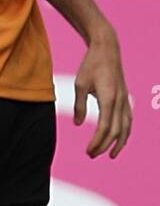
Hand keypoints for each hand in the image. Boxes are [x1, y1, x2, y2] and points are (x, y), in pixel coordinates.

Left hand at [74, 33, 131, 158]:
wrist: (107, 49)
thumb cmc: (91, 65)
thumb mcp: (80, 85)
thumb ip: (79, 106)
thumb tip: (77, 124)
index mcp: (109, 98)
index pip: (105, 127)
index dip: (98, 142)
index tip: (88, 151)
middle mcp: (120, 100)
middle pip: (116, 130)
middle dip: (105, 145)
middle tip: (91, 155)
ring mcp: (125, 99)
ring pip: (127, 127)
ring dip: (119, 142)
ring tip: (111, 155)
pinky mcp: (125, 97)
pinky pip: (128, 119)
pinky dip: (125, 132)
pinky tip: (119, 139)